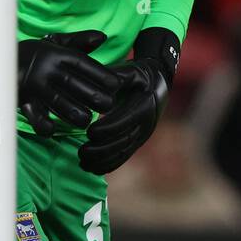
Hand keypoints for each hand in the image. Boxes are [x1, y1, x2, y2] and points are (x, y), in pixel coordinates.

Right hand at [18, 30, 120, 136]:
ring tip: (87, 121)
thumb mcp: (55, 43)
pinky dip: (43, 124)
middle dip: (94, 97)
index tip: (116, 84)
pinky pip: (33, 115)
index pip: (83, 64)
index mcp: (56, 54)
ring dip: (75, 113)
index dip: (101, 74)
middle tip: (108, 106)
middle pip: (74, 84)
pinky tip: (54, 130)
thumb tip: (103, 37)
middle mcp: (46, 68)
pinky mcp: (21, 99)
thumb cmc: (34, 53)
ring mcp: (33, 85)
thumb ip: (79, 41)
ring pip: (58, 102)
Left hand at [77, 28, 178, 174]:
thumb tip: (105, 84)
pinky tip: (92, 168)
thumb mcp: (132, 71)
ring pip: (123, 152)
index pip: (125, 121)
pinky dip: (108, 165)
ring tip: (82, 161)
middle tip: (81, 151)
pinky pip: (124, 157)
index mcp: (144, 105)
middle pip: (124, 141)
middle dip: (101, 149)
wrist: (159, 85)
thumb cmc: (140, 76)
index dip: (108, 129)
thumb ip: (118, 76)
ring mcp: (143, 135)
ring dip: (102, 160)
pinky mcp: (139, 142)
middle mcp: (146, 124)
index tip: (89, 132)